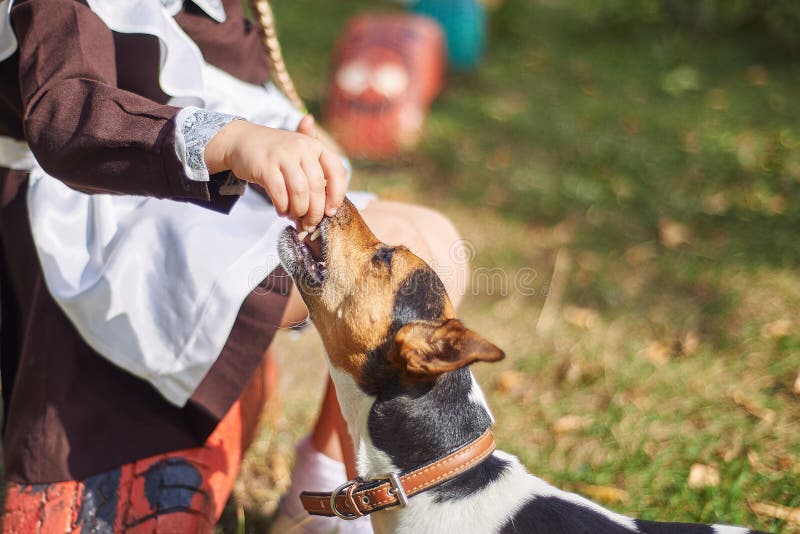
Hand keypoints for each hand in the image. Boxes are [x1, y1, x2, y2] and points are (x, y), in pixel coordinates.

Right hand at [204, 120, 345, 228]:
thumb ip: (316, 181)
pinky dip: (282, 207)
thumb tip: (328, 212)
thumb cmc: (278, 156)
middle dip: (315, 212)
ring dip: (299, 211)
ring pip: (300, 192)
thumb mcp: (301, 159)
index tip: (330, 212)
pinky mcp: (265, 166)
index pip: (337, 172)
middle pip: (317, 187)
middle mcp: (302, 148)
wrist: (243, 141)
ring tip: (294, 216)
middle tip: (309, 223)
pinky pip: (280, 194)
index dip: (336, 196)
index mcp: (316, 146)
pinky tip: (281, 210)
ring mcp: (283, 155)